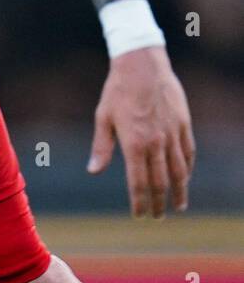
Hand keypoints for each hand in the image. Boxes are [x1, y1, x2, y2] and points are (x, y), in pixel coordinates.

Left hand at [88, 46, 194, 217]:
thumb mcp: (103, 118)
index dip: (140, 202)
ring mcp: (173, 134)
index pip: (138, 182)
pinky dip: (188, 168)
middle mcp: (156, 142)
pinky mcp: (184, 124)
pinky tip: (186, 177)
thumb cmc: (117, 91)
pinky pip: (188, 152)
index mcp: (134, 144)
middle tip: (158, 216)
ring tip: (179, 206)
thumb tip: (93, 171)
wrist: (143, 65)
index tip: (140, 215)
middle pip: (161, 181)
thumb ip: (101, 147)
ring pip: (180, 170)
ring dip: (180, 190)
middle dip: (159, 202)